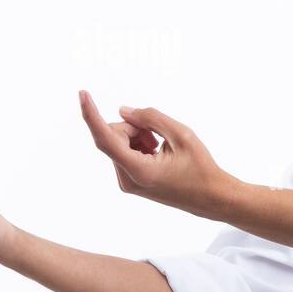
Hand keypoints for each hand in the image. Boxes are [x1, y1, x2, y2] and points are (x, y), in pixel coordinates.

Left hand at [77, 90, 232, 216]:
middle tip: (158, 133)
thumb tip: (122, 111)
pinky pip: (123, 152)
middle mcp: (127, 180)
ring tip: (160, 146)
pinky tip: (157, 152)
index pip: (106, 139)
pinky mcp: (128, 181)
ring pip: (118, 143)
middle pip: (114, 136)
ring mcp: (126, 183)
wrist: (210, 197)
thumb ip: (150, 118)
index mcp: (139, 171)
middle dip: (133, 127)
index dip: (92, 114)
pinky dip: (138, 145)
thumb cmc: (200, 167)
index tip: (82, 94)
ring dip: (137, 136)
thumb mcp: (181, 134)